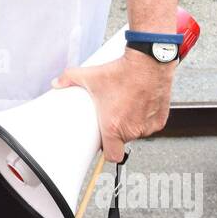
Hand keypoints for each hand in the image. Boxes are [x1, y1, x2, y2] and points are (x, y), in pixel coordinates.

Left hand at [51, 50, 174, 163]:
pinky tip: (140, 104)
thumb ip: (69, 79)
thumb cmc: (122, 71)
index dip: (107, 151)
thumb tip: (56, 82)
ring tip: (126, 106)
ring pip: (137, 132)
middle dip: (117, 130)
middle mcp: (132, 129)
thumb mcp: (91, 76)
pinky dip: (145, 118)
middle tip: (113, 113)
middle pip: (123, 140)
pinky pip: (150, 125)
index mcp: (113, 126)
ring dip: (132, 124)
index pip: (112, 156)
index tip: (104, 142)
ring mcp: (147, 125)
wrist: (148, 61)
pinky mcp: (160, 119)